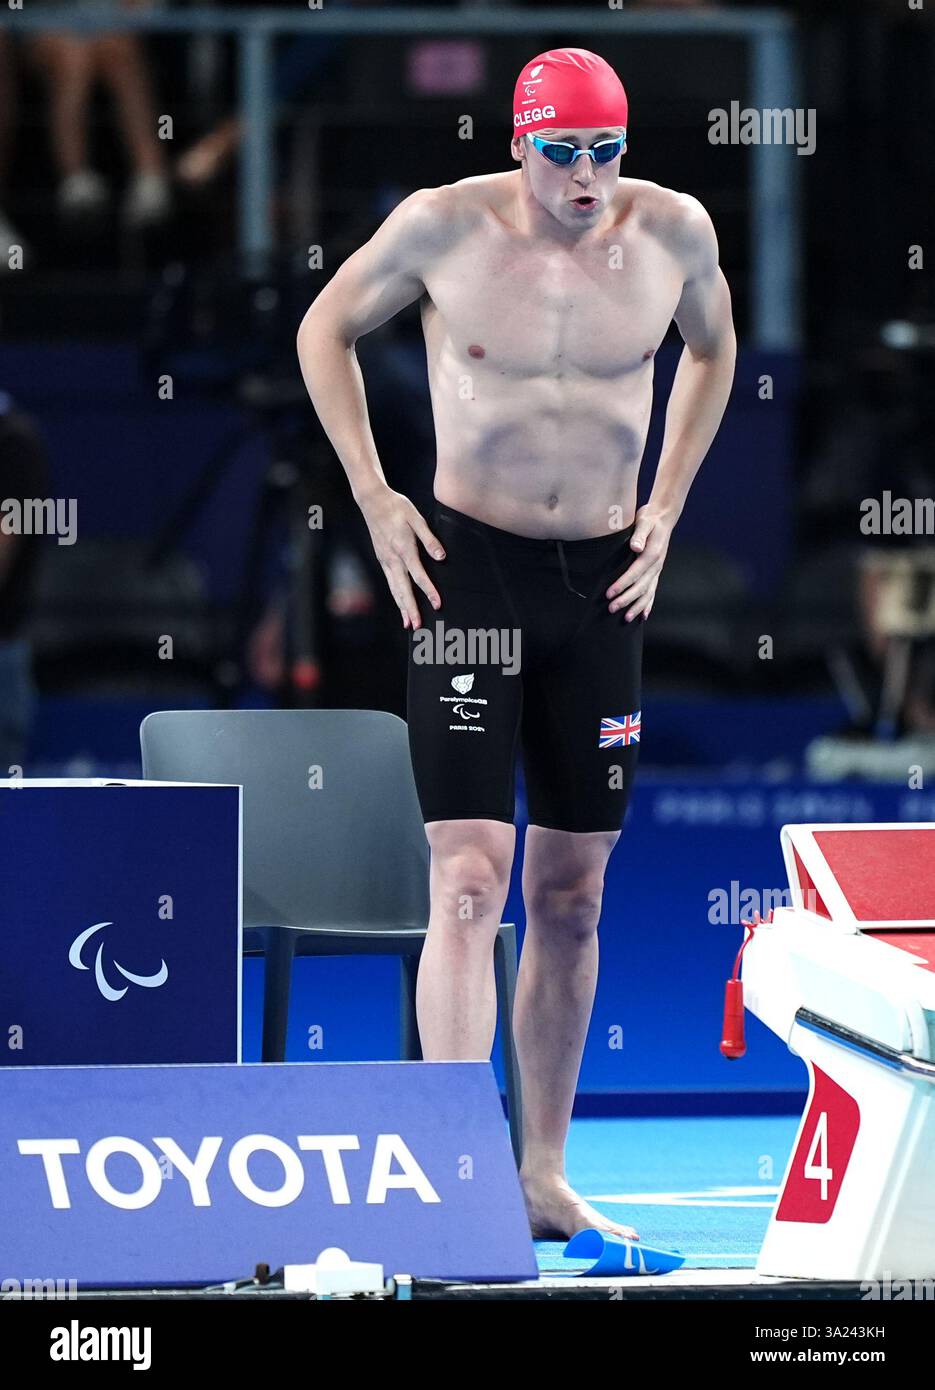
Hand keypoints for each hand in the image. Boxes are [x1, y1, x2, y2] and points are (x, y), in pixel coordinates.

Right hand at [357, 485, 443, 628]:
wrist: (372, 501)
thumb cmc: (396, 507)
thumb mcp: (416, 518)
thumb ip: (429, 539)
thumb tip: (441, 557)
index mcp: (403, 548)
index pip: (418, 575)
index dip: (429, 591)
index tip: (437, 604)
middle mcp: (392, 558)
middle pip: (403, 589)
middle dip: (410, 609)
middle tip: (417, 626)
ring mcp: (385, 560)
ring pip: (394, 589)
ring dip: (402, 607)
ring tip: (408, 624)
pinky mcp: (382, 559)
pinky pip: (390, 582)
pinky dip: (395, 597)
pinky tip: (400, 604)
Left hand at [606, 505, 672, 621]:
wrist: (663, 517)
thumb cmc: (650, 519)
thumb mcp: (644, 521)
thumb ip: (639, 534)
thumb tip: (635, 547)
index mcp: (652, 554)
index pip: (635, 573)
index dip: (622, 584)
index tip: (609, 593)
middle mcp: (656, 565)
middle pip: (641, 587)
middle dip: (626, 599)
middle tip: (611, 609)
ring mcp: (657, 570)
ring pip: (648, 593)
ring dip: (637, 606)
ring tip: (626, 618)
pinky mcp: (655, 571)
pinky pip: (652, 591)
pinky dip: (648, 604)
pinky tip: (643, 616)